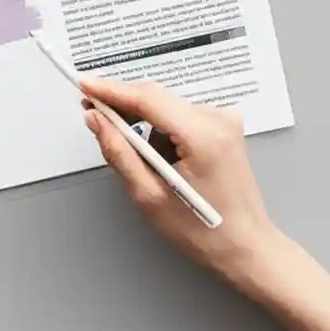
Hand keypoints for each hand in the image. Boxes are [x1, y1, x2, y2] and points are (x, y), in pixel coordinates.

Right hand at [78, 77, 285, 283]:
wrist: (246, 246)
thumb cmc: (202, 232)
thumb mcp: (150, 196)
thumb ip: (119, 153)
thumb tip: (96, 120)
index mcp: (202, 135)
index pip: (148, 98)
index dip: (111, 89)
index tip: (83, 84)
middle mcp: (216, 118)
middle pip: (157, 98)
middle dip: (123, 107)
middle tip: (92, 116)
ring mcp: (223, 121)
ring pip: (166, 109)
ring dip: (145, 127)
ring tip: (144, 166)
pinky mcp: (223, 128)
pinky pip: (180, 118)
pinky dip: (163, 133)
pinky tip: (162, 162)